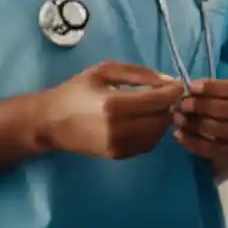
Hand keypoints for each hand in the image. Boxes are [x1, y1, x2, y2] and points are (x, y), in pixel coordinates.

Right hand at [36, 61, 182, 159]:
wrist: (49, 122)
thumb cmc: (76, 91)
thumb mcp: (104, 71)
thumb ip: (137, 73)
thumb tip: (166, 80)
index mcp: (114, 105)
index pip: (158, 100)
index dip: (174, 91)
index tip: (178, 84)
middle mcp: (119, 129)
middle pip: (162, 118)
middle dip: (170, 105)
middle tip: (167, 95)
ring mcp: (118, 146)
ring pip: (158, 133)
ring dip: (162, 119)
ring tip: (155, 107)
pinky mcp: (117, 156)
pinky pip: (147, 145)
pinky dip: (153, 132)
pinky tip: (145, 120)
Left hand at [173, 78, 227, 162]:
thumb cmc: (222, 100)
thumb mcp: (220, 89)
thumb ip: (207, 89)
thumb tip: (186, 91)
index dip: (212, 88)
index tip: (192, 87)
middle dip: (202, 106)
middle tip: (183, 104)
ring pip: (219, 130)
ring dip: (195, 124)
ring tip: (177, 118)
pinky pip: (210, 149)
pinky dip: (192, 142)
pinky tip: (178, 134)